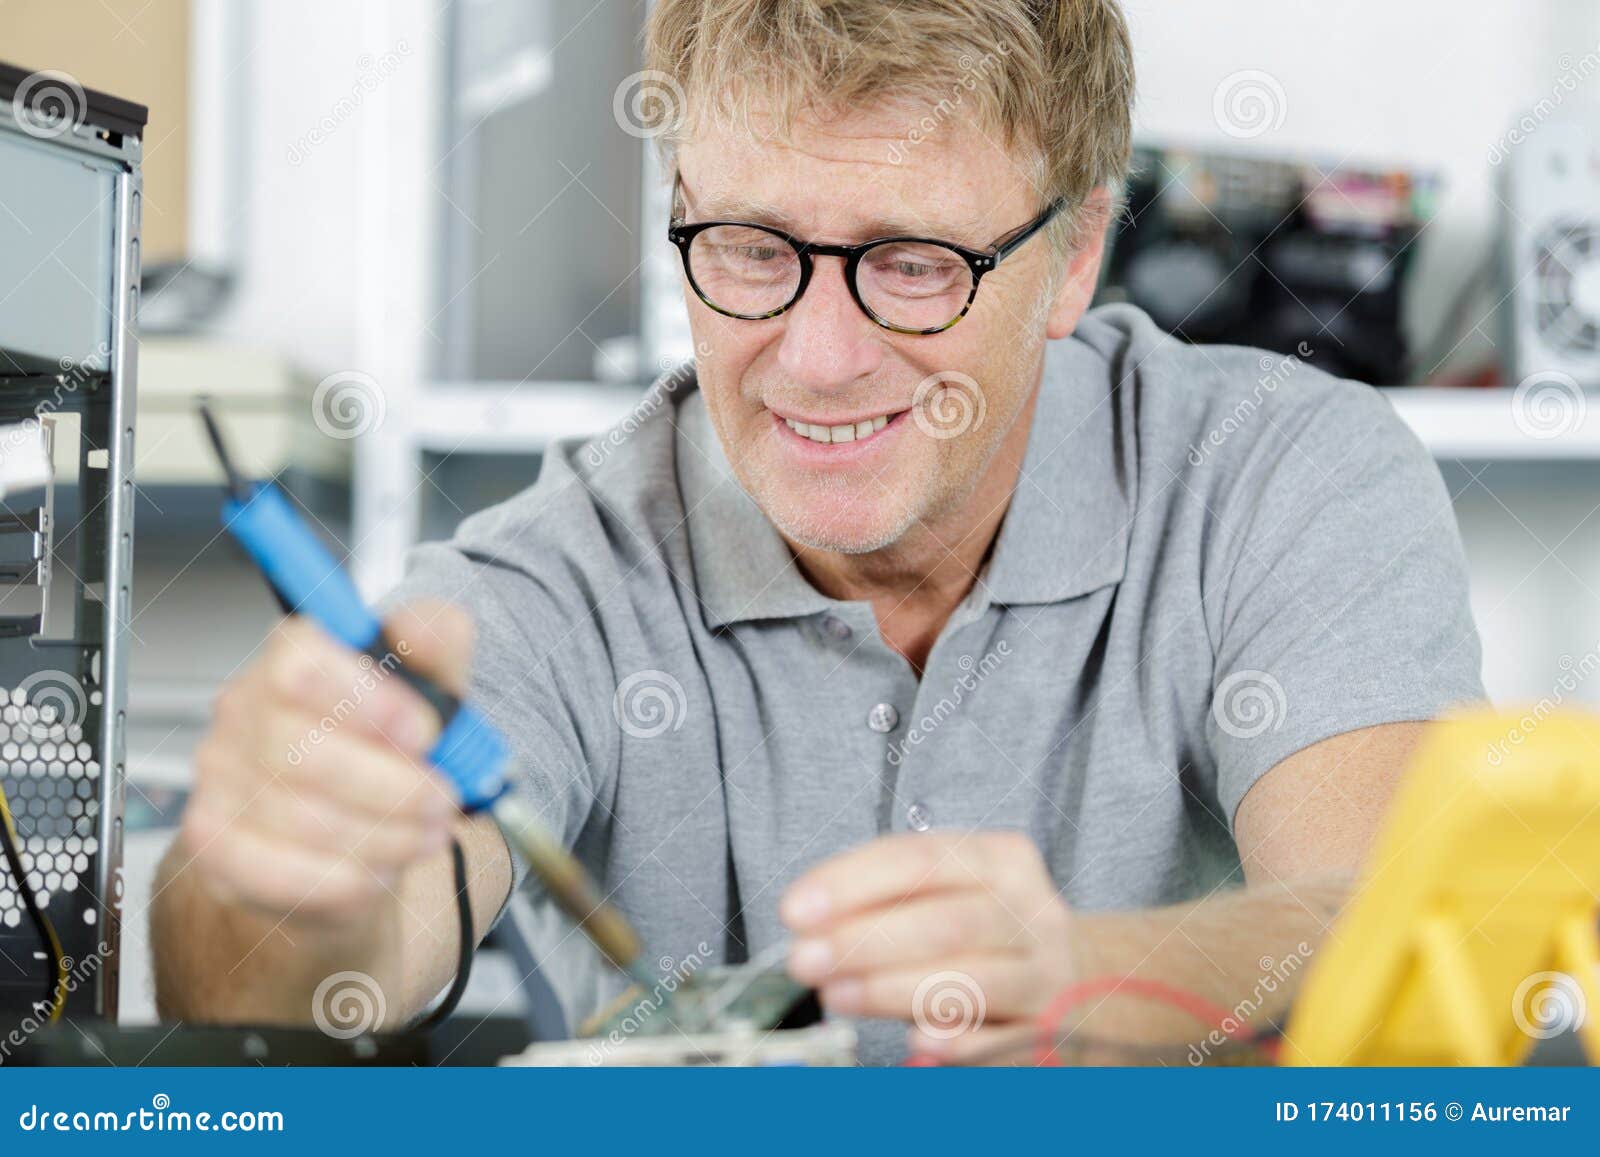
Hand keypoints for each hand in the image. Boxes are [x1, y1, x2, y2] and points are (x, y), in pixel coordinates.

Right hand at [179, 601, 470, 924]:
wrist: (359, 828)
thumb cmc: (391, 747)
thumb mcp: (434, 683)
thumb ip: (438, 642)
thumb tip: (425, 629)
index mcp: (291, 656)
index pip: (300, 664)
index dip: (370, 703)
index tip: (425, 733)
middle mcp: (243, 711)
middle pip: (297, 751)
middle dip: (391, 785)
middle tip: (441, 797)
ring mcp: (219, 780)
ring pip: (298, 818)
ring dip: (384, 835)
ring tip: (425, 832)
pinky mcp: (215, 846)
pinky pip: (277, 874)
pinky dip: (347, 877)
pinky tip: (380, 867)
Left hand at [780, 830, 1078, 1063]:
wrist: (1087, 974)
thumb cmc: (992, 924)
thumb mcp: (953, 887)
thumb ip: (889, 897)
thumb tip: (813, 922)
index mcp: (1002, 860)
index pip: (919, 861)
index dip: (851, 884)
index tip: (797, 909)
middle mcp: (1031, 913)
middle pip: (945, 922)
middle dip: (864, 941)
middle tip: (804, 959)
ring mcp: (1045, 975)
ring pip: (971, 981)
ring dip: (893, 990)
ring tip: (837, 995)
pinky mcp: (1048, 1032)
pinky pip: (1000, 1041)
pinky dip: (957, 1042)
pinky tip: (916, 1042)